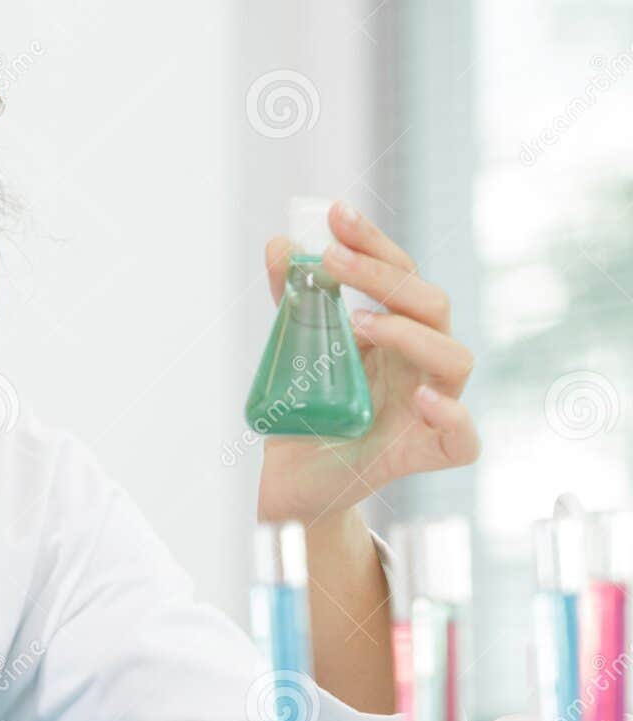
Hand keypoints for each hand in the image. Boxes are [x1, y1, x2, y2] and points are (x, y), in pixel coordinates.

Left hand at [256, 201, 479, 524]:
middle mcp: (419, 363)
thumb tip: (280, 243)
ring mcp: (430, 407)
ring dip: (410, 332)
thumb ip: (292, 303)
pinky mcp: (429, 453)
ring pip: (454, 358)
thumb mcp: (292, 355)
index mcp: (395, 332)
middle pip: (430, 304)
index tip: (335, 214)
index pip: (400, 274)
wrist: (294, 483)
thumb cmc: (305, 416)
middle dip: (383, 275)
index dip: (373, 242)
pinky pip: (463, 437)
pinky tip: (424, 399)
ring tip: (358, 322)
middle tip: (331, 259)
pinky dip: (451, 416)